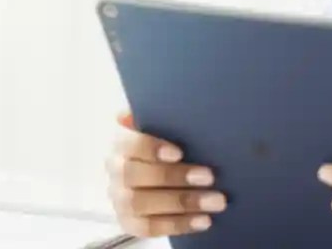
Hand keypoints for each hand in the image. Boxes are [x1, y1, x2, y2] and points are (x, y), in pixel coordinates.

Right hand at [105, 111, 227, 237]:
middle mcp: (115, 170)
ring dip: (182, 203)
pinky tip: (204, 220)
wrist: (155, 175)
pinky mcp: (129, 222)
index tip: (179, 152)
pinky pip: (149, 228)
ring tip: (216, 201)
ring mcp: (119, 199)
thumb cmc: (166, 143)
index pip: (127, 143)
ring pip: (142, 204)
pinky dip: (178, 225)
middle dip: (174, 177)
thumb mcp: (166, 126)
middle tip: (209, 177)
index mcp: (120, 142)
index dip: (150, 147)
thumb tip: (163, 103)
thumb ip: (164, 116)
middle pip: (135, 176)